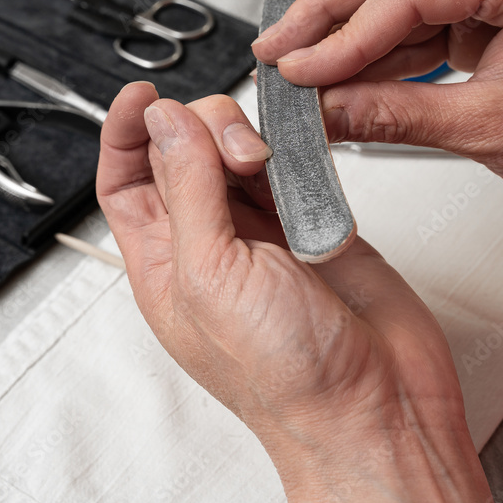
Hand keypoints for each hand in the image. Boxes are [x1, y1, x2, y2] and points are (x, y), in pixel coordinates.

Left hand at [96, 82, 490, 502]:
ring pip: (240, 153)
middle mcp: (212, 244)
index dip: (128, 132)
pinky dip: (297, 150)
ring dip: (249, 139)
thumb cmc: (287, 377)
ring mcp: (265, 234)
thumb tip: (164, 123)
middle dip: (202, 130)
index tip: (144, 96)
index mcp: (166, 264)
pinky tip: (302, 159)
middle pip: (185, 153)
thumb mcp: (211, 276)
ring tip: (271, 163)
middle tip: (236, 151)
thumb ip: (186, 189)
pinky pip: (296, 165)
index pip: (126, 180)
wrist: (375, 407)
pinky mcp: (314, 225)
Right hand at [252, 0, 502, 235]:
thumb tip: (326, 112)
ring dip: (346, 31)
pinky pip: (414, 18)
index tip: (299, 70)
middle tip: (278, 50)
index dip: (344, 33)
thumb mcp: (490, 130)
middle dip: (329, 13)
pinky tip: (340, 76)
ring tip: (298, 67)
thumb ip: (396, 116)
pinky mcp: (486, 7)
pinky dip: (375, 49)